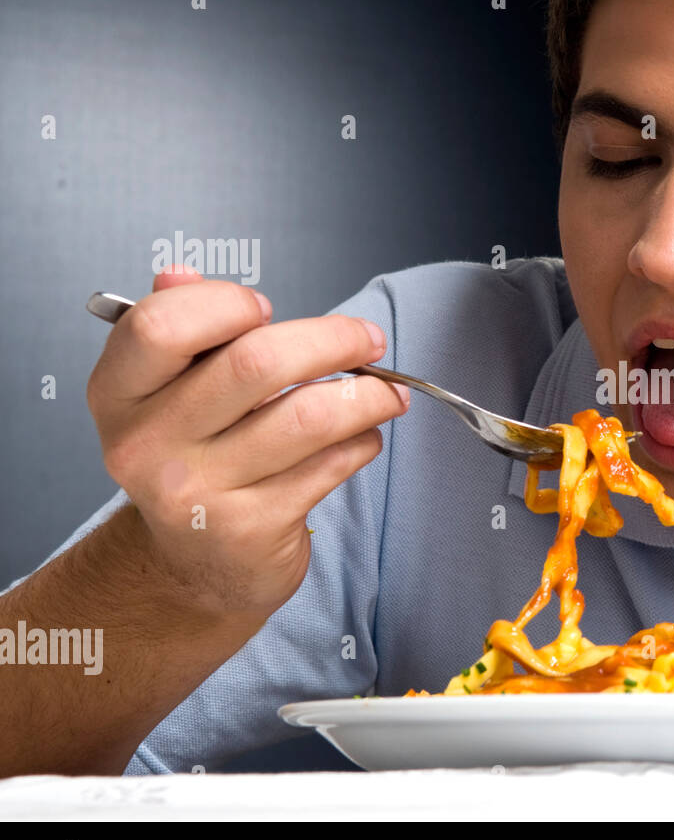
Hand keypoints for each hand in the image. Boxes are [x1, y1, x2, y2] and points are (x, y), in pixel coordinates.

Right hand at [86, 265, 408, 620]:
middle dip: (333, 340)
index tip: (268, 310)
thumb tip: (181, 274)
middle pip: (257, 363)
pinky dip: (361, 443)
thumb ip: (180, 330)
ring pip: (307, 417)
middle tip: (368, 339)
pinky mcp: (251, 530)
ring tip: (387, 393)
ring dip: (366, 396)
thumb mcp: (167, 394)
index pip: (162, 325)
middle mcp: (148, 444)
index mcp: (119, 394)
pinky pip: (327, 466)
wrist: (197, 565)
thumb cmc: (196, 460)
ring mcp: (198, 492)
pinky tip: (362, 438)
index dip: (227, 304)